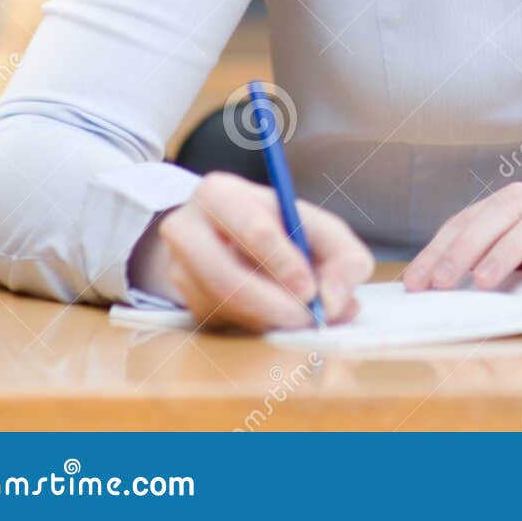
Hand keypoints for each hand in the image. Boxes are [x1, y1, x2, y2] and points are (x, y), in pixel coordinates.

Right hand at [129, 171, 375, 332]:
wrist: (231, 238)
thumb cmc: (283, 228)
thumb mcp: (318, 227)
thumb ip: (344, 256)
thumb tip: (336, 302)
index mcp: (220, 193)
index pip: (254, 230)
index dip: (286, 264)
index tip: (311, 290)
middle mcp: (187, 230)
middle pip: (228, 278)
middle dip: (276, 304)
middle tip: (309, 318)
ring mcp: (178, 271)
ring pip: (225, 308)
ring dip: (269, 320)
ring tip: (301, 318)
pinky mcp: (183, 304)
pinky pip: (222, 325)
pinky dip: (257, 327)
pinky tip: (277, 317)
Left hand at [401, 176, 521, 291]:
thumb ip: (498, 250)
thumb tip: (443, 281)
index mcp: (521, 204)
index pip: (472, 219)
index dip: (441, 248)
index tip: (414, 282)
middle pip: (499, 214)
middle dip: (463, 247)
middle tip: (436, 283)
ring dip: (506, 250)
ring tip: (481, 281)